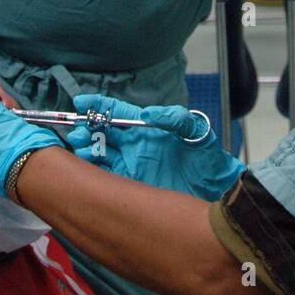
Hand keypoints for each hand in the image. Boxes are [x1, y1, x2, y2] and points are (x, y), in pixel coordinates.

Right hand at [65, 94, 243, 201]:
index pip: (118, 113)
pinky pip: (105, 177)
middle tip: (78, 132)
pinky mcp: (130, 185)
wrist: (215, 191)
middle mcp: (135, 145)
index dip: (99, 106)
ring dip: (87, 149)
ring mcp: (130, 164)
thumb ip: (176, 119)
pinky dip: (92, 172)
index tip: (82, 103)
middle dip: (87, 129)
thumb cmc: (208, 160)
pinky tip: (86, 170)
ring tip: (81, 150)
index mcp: (147, 128)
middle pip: (102, 133)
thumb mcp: (197, 132)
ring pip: (99, 153)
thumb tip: (149, 112)